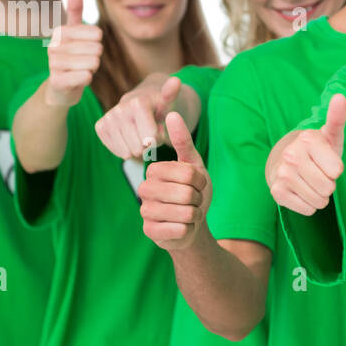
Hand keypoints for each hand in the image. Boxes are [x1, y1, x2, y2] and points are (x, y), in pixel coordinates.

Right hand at [45, 0, 102, 106]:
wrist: (60, 88)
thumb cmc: (71, 57)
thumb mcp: (73, 32)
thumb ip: (75, 9)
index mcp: (60, 32)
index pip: (97, 33)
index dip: (97, 44)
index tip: (85, 48)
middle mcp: (53, 45)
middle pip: (97, 48)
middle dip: (95, 57)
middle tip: (82, 62)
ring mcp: (53, 64)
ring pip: (93, 63)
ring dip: (91, 69)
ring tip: (79, 70)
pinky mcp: (57, 81)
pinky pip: (86, 77)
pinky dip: (87, 79)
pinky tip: (77, 80)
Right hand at [96, 75, 182, 158]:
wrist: (145, 103)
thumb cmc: (160, 107)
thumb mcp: (170, 103)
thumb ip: (172, 95)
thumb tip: (175, 81)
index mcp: (138, 103)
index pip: (151, 139)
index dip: (159, 138)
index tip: (160, 127)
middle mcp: (120, 109)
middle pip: (138, 148)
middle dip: (148, 145)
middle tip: (150, 132)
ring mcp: (108, 118)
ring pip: (127, 152)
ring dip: (138, 149)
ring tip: (141, 133)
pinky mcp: (100, 127)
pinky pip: (116, 151)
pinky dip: (126, 150)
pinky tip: (131, 137)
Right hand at [140, 110, 210, 250]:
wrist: (191, 223)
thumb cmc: (192, 191)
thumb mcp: (194, 165)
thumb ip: (183, 141)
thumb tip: (172, 113)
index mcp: (154, 171)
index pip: (188, 174)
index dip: (200, 182)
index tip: (195, 185)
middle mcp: (144, 189)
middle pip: (187, 193)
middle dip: (198, 199)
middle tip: (192, 201)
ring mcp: (145, 211)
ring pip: (186, 212)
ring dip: (195, 214)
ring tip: (188, 213)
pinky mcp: (149, 231)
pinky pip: (180, 229)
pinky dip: (189, 229)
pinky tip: (182, 227)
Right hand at [266, 94, 345, 215]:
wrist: (284, 161)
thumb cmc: (316, 150)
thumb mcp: (329, 136)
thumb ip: (337, 118)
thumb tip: (340, 97)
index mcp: (307, 139)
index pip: (337, 171)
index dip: (336, 170)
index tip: (326, 161)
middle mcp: (291, 156)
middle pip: (328, 188)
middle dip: (328, 185)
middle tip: (318, 173)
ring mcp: (282, 174)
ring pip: (319, 201)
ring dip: (320, 196)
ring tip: (311, 182)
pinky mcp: (277, 192)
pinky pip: (307, 209)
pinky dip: (308, 205)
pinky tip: (301, 191)